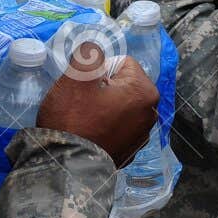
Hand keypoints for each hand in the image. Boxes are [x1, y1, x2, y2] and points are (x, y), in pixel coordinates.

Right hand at [36, 51, 158, 167]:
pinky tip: (90, 135)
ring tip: (85, 121)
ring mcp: (141, 136)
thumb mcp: (77, 76)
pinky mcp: (129, 152)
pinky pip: (116, 127)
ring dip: (103, 108)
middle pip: (122, 84)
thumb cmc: (74, 118)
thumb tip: (97, 51)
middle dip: (103, 89)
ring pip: (118, 106)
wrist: (66, 166)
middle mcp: (151, 113)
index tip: (86, 88)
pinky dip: (105, 127)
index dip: (99, 71)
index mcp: (145, 92)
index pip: (121, 63)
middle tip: (83, 104)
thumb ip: (90, 53)